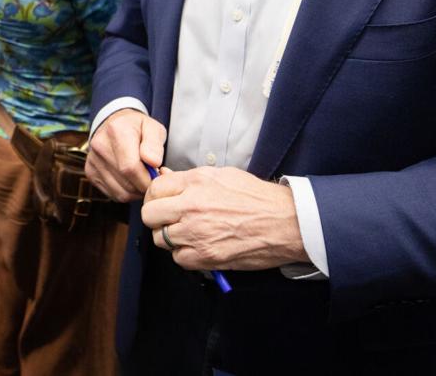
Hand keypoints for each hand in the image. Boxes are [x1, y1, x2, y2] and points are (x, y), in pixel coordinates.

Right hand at [86, 109, 166, 201]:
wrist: (114, 124)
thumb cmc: (137, 128)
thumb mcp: (153, 128)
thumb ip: (155, 144)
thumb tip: (154, 162)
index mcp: (116, 131)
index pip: (131, 167)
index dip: (148, 179)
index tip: (158, 176)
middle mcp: (100, 145)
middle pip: (126, 181)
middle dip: (145, 186)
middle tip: (153, 177)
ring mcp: (93, 161)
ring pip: (121, 193)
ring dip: (137, 191)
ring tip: (142, 178)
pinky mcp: (90, 173)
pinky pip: (113, 194)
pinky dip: (127, 193)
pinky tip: (131, 180)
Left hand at [141, 166, 307, 270]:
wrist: (285, 222)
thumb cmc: (256, 197)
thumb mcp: (221, 176)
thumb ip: (189, 178)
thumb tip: (164, 177)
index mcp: (195, 182)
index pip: (154, 189)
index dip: (155, 196)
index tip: (161, 201)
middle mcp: (191, 207)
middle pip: (150, 215)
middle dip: (156, 217)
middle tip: (168, 218)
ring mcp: (196, 233)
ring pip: (161, 239)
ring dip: (170, 237)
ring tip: (188, 233)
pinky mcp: (206, 257)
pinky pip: (178, 259)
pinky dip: (185, 255)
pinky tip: (198, 246)